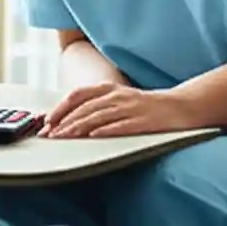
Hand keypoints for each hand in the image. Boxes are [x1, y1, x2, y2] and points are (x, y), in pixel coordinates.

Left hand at [39, 83, 196, 137]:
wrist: (180, 106)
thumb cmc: (146, 106)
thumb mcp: (119, 100)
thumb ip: (97, 106)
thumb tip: (70, 120)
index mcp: (108, 88)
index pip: (77, 95)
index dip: (60, 107)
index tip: (46, 121)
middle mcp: (116, 95)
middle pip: (84, 108)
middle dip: (64, 122)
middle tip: (49, 135)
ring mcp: (129, 107)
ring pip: (98, 117)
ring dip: (78, 128)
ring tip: (63, 138)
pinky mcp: (142, 121)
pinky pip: (121, 125)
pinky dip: (105, 130)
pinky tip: (93, 136)